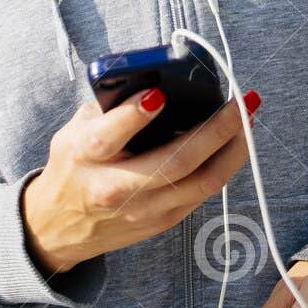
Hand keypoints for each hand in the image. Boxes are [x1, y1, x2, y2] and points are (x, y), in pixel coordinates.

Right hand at [21, 86, 260, 277]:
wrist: (60, 228)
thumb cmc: (72, 167)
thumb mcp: (73, 131)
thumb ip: (109, 107)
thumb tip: (156, 79)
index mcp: (85, 156)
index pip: (110, 136)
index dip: (135, 114)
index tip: (159, 93)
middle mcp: (115, 187)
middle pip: (174, 163)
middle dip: (215, 130)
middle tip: (240, 102)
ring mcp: (143, 210)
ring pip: (201, 182)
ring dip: (232, 150)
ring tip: (247, 119)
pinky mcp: (162, 221)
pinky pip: (202, 192)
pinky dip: (223, 165)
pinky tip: (235, 143)